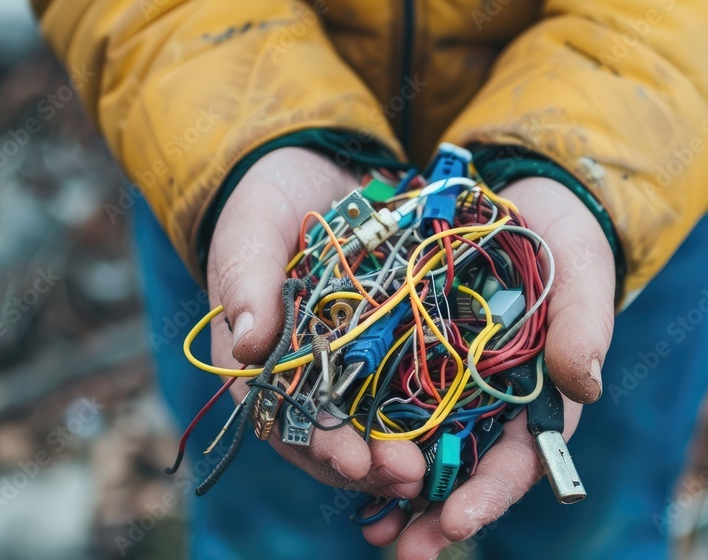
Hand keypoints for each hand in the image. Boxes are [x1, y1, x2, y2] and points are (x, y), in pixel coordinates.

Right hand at [207, 147, 425, 498]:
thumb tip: (249, 343)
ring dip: (404, 451)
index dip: (318, 445)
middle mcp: (306, 375)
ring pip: (376, 423)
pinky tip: (461, 432)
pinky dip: (431, 412)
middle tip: (410, 477)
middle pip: (335, 436)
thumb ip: (247, 279)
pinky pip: (410, 385)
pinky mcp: (391, 346)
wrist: (318, 177)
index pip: (284, 418)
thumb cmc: (269, 205)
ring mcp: (351, 364)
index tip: (353, 463)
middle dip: (371, 463)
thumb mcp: (251, 230)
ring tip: (438, 470)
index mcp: (261, 362)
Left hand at [360, 177, 616, 556]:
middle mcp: (491, 400)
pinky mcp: (408, 354)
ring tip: (369, 527)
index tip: (459, 519)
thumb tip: (588, 385)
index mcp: (539, 395)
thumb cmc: (565, 239)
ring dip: (393, 489)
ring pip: (422, 447)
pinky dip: (366, 431)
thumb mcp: (582, 270)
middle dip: (434, 512)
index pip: (523, 458)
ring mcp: (448, 381)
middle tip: (402, 548)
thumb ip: (585, 322)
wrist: (518, 198)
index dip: (492, 491)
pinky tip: (340, 461)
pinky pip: (385, 400)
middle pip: (465, 470)